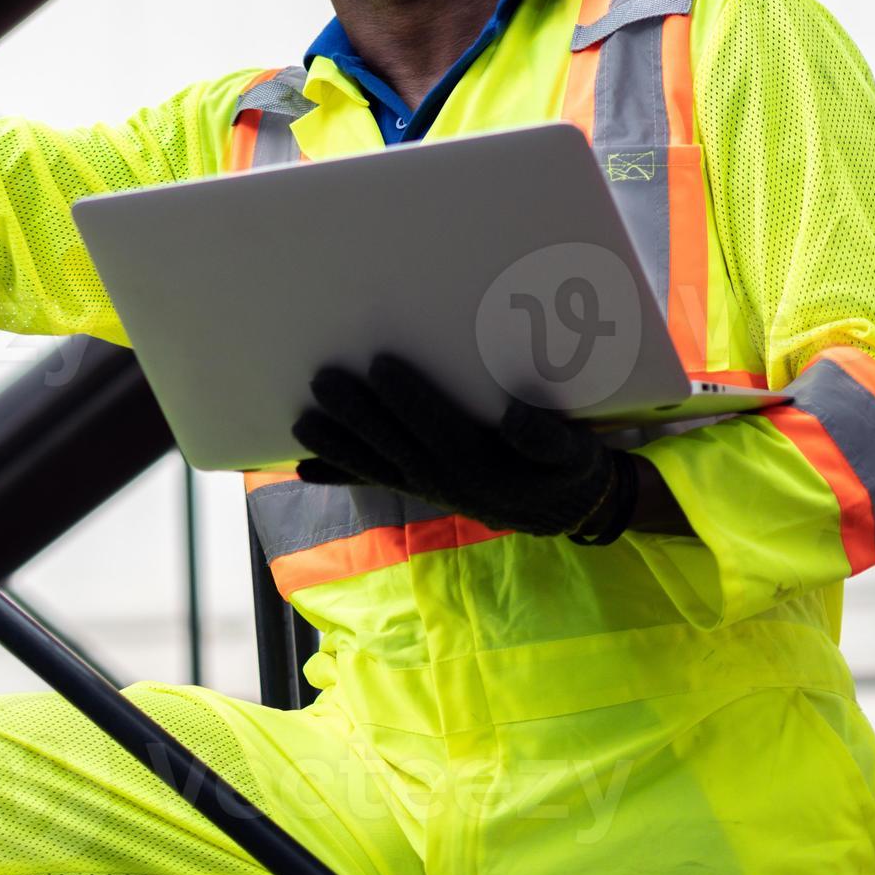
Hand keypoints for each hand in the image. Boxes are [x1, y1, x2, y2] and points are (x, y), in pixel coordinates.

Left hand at [291, 353, 638, 541]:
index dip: (408, 400)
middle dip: (357, 415)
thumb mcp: (575, 453)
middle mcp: (447, 482)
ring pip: (374, 466)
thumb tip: (513, 418)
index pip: (437, 430)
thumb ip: (548, 438)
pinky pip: (372, 483)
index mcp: (483, 468)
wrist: (564, 509)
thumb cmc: (568, 467)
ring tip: (300, 424)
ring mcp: (427, 487)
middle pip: (394, 446)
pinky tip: (300, 470)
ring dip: (335, 446)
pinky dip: (336, 477)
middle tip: (323, 380)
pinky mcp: (418, 488)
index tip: (381, 365)